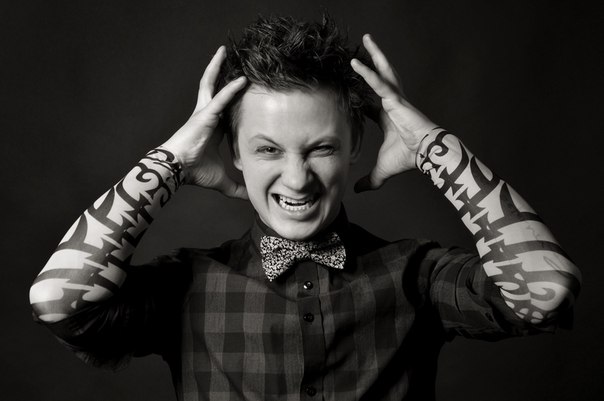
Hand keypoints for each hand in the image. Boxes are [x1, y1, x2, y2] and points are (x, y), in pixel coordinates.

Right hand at [161, 46, 247, 198]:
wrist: (176, 170)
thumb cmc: (194, 172)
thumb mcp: (223, 180)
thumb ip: (237, 187)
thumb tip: (250, 198)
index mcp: (212, 128)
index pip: (227, 108)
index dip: (236, 98)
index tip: (246, 90)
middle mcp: (207, 115)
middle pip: (215, 88)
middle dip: (221, 72)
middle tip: (229, 57)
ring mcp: (205, 113)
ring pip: (214, 85)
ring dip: (221, 68)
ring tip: (227, 51)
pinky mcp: (205, 115)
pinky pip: (221, 98)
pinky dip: (232, 88)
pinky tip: (243, 79)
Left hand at [351, 34, 438, 191]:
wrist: (427, 155)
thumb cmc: (409, 158)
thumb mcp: (382, 170)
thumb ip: (369, 180)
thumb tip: (357, 191)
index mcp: (387, 116)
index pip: (369, 102)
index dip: (359, 96)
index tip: (349, 92)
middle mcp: (392, 103)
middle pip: (380, 78)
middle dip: (372, 63)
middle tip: (362, 49)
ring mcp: (395, 99)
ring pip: (383, 72)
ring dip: (373, 56)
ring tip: (365, 39)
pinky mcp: (397, 100)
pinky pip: (380, 84)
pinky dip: (368, 74)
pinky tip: (356, 63)